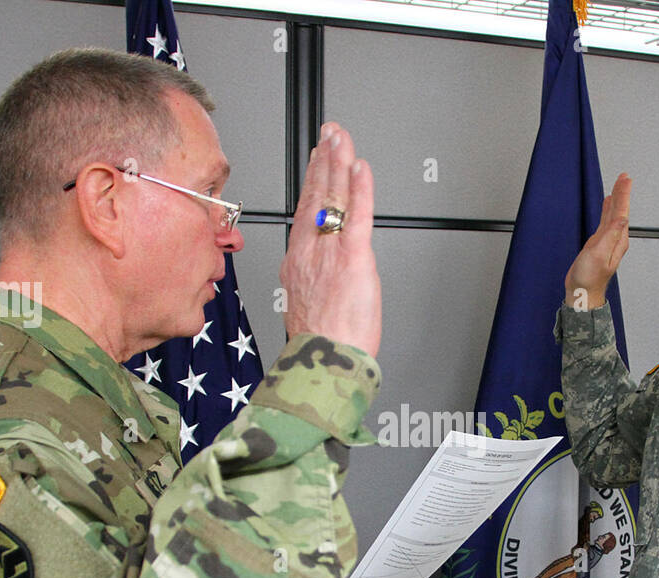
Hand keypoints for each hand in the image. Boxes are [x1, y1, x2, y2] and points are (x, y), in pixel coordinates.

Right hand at [279, 122, 380, 356]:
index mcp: (298, 261)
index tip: (317, 158)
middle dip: (324, 161)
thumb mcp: (307, 305)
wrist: (323, 361)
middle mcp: (309, 251)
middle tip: (330, 134)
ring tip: (342, 139)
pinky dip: (360, 188)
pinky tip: (361, 168)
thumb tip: (323, 277)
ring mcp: (330, 252)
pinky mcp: (353, 258)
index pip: (306, 210)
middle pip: (317, 196)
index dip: (312, 181)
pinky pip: (358, 215)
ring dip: (338, 163)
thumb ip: (314, 281)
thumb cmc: (319, 343)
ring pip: (334, 198)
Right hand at [564, 173, 631, 309]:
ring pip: (613, 214)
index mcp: (618, 240)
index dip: (623, 195)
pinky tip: (607, 204)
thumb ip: (610, 236)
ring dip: (616, 199)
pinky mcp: (599, 243)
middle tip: (624, 177)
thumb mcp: (599, 255)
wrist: (582, 293)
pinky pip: (605, 221)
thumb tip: (622, 218)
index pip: (622, 212)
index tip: (625, 179)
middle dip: (622, 193)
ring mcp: (608, 241)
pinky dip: (607, 210)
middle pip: (620, 210)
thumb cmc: (589, 278)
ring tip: (619, 185)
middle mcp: (616, 239)